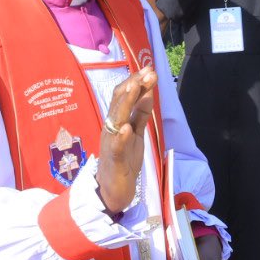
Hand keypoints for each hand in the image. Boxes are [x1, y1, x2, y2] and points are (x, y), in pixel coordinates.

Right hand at [96, 67, 157, 213]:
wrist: (112, 190)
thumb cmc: (124, 160)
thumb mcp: (135, 133)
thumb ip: (140, 114)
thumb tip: (148, 91)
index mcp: (116, 121)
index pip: (123, 96)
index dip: (135, 81)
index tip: (149, 68)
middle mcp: (110, 128)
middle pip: (118, 102)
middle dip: (133, 85)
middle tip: (148, 72)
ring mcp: (111, 143)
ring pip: (116, 120)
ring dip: (126, 103)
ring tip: (136, 87)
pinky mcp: (114, 160)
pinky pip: (116, 147)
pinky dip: (121, 137)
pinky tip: (127, 128)